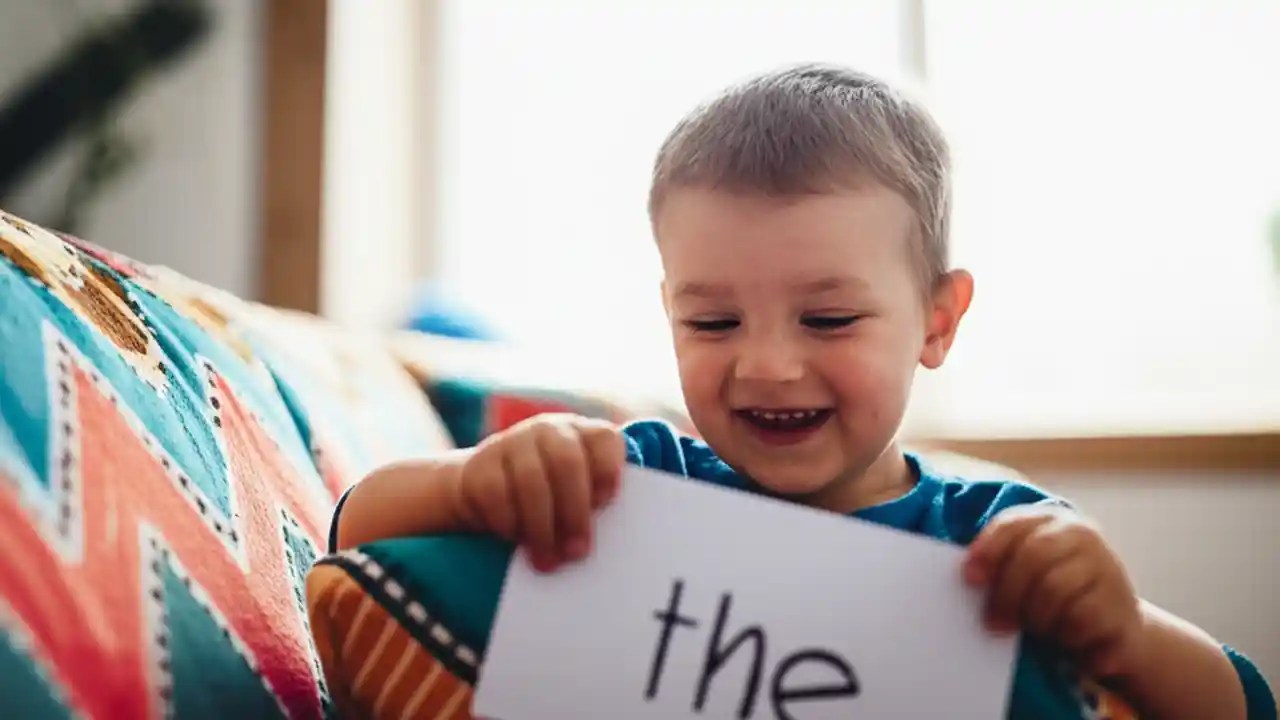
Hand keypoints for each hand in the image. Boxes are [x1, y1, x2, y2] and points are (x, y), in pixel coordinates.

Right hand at [450, 414, 625, 572]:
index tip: (604, 505)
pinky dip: (509, 523)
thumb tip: (594, 537)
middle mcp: (548, 430)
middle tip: (576, 552)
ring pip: (531, 481)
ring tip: (548, 561)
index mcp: (581, 434)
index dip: (608, 470)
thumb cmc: (546, 499)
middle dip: (574, 512)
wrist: (482, 492)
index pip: (604, 438)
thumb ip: (591, 504)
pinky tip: (516, 539)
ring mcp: (511, 442)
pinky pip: (497, 496)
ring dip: (542, 528)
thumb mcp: (572, 494)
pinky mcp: (479, 465)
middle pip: (567, 462)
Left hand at [963, 504, 1145, 677]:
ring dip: (1035, 617)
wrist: (1116, 628)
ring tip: (1036, 629)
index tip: (969, 579)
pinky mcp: (1121, 603)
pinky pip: (1079, 619)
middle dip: (1007, 593)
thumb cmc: (1058, 598)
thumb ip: (1003, 566)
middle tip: (994, 623)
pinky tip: (1066, 637)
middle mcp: (1082, 535)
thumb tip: (969, 579)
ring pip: (1054, 588)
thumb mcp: (1030, 574)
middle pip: (1033, 556)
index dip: (988, 550)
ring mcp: (1107, 566)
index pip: (1012, 525)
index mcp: (1052, 520)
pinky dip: (1064, 634)